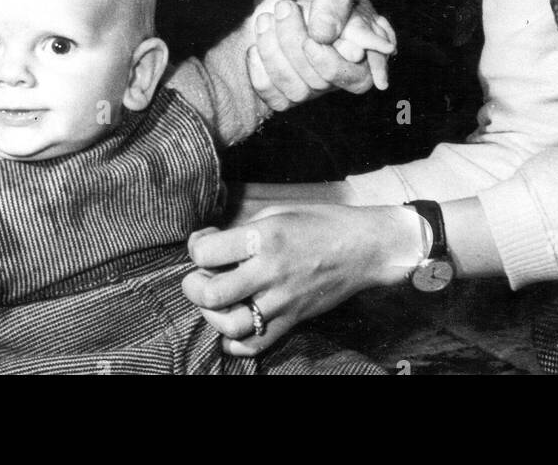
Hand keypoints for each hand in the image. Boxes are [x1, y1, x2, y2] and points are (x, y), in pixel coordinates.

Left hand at [183, 201, 415, 354]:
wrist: (364, 247)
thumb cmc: (321, 222)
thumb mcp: (279, 212)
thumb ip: (244, 231)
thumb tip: (212, 244)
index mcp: (265, 237)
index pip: (208, 251)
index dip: (196, 246)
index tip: (203, 241)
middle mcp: (271, 272)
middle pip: (212, 293)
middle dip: (193, 285)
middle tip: (197, 276)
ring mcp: (283, 301)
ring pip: (230, 325)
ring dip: (211, 315)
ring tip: (214, 301)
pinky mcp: (293, 320)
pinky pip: (255, 345)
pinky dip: (234, 342)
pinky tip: (231, 327)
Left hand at [249, 0, 395, 109]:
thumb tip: (326, 35)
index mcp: (364, 45)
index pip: (358, 78)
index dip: (332, 65)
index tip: (311, 39)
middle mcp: (342, 68)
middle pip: (322, 82)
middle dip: (294, 44)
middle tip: (283, 6)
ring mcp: (315, 80)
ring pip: (297, 91)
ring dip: (274, 55)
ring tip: (265, 18)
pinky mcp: (287, 84)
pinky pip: (275, 97)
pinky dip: (260, 73)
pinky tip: (255, 46)